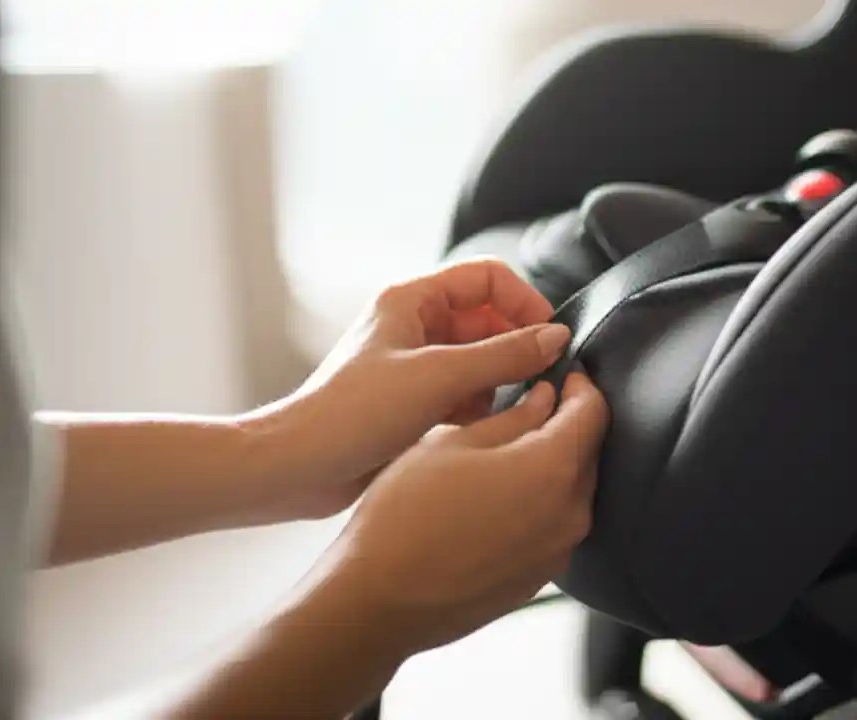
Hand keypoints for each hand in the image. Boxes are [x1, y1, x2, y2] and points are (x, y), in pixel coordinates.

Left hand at [242, 258, 571, 519]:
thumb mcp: (439, 377)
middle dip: (515, 348)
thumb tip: (555, 338)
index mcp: (412, 300)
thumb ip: (503, 355)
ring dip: (498, 383)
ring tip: (501, 410)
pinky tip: (474, 431)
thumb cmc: (354, 413)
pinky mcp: (414, 403)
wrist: (301, 468)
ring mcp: (414, 366)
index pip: (488, 277)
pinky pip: (465, 394)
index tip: (550, 338)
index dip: (523, 302)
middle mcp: (414, 326)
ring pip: (480, 361)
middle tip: (540, 380)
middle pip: (488, 320)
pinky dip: (478, 409)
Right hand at [318, 372, 608, 655]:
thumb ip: (512, 417)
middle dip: (567, 424)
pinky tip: (499, 497)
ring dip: (553, 465)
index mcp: (552, 469)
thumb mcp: (453, 443)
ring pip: (572, 491)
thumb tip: (545, 399)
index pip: (593, 413)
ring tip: (510, 451)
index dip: (581, 386)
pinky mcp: (540, 577)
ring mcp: (558, 551)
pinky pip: (554, 525)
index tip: (564, 375)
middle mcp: (570, 513)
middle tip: (535, 404)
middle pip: (588, 452)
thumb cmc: (406, 514)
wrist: (379, 599)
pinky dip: (539, 502)